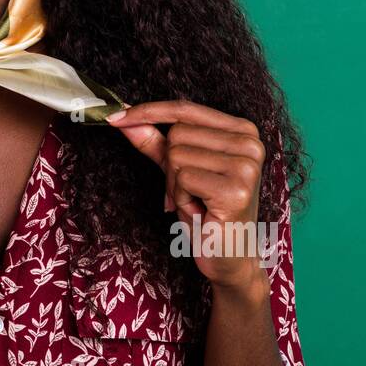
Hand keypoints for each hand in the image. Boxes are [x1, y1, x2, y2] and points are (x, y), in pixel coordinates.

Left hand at [106, 99, 265, 289]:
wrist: (228, 257)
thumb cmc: (206, 213)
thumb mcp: (179, 170)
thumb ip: (155, 142)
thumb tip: (123, 119)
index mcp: (243, 130)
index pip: (185, 108)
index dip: (148, 111)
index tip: (115, 116)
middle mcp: (250, 142)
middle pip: (177, 133)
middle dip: (170, 166)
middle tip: (190, 192)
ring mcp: (246, 165)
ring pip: (176, 156)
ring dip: (175, 185)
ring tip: (197, 202)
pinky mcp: (236, 189)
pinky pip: (182, 179)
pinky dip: (181, 198)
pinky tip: (201, 212)